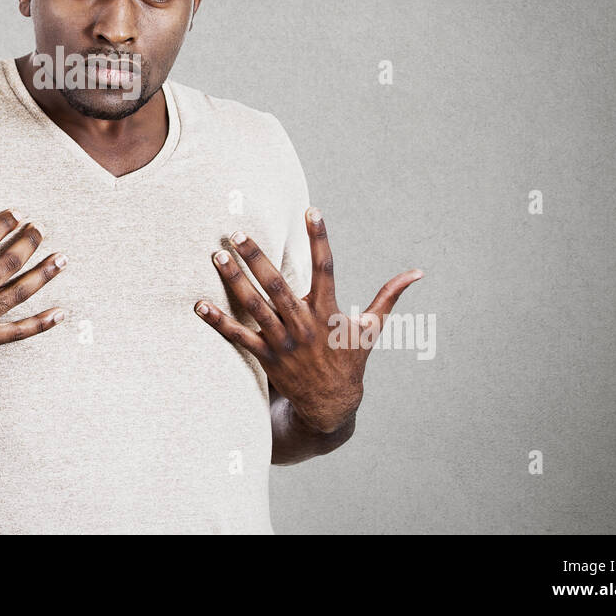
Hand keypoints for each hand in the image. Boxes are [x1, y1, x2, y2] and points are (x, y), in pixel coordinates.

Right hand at [0, 187, 67, 380]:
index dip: (5, 223)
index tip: (19, 213)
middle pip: (9, 262)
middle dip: (29, 242)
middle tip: (41, 229)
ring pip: (19, 292)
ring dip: (44, 274)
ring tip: (62, 259)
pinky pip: (17, 332)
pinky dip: (41, 323)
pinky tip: (60, 313)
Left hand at [195, 206, 422, 434]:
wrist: (331, 406)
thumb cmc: (350, 359)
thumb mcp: (371, 327)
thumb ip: (389, 296)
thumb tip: (417, 273)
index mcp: (328, 311)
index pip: (326, 267)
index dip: (320, 238)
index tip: (312, 210)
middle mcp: (303, 324)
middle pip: (278, 285)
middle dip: (257, 257)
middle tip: (237, 232)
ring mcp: (282, 342)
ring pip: (255, 307)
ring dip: (234, 281)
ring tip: (217, 256)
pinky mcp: (265, 357)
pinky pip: (238, 337)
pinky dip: (218, 321)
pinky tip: (199, 304)